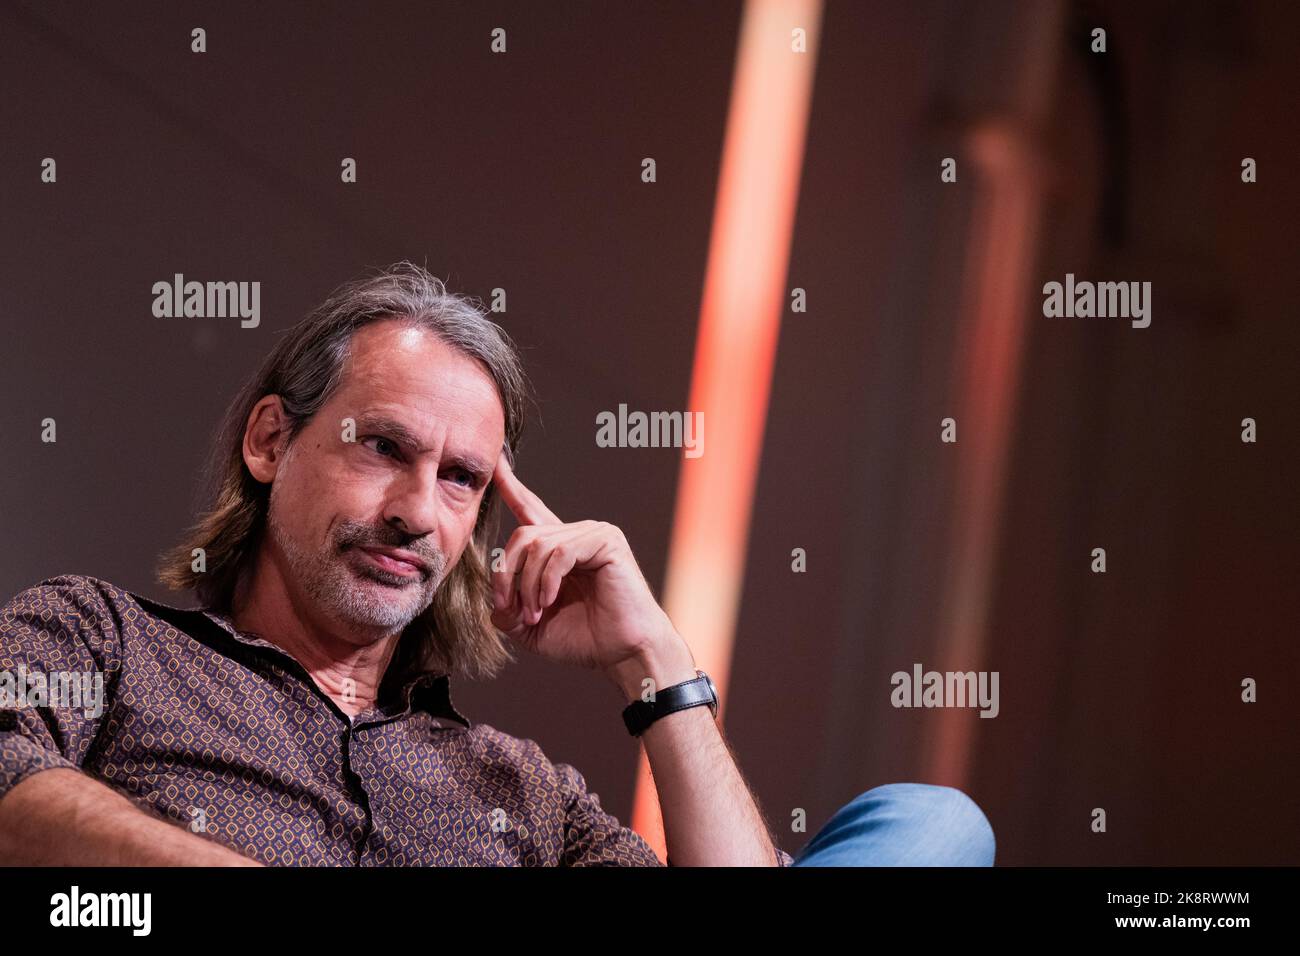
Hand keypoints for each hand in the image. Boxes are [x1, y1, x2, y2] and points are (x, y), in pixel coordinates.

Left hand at [489, 453, 686, 678]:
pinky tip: (550, 601)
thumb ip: (508, 611)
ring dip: (526, 585)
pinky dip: (547, 580)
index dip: (511, 487)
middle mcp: (575, 536)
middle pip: (521, 535)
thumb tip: (495, 602)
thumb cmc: (587, 641)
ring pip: (536, 545)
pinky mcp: (606, 541)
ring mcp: (592, 534)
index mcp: (558, 551)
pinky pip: (560, 552)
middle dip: (505, 573)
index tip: (496, 463)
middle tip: (508, 608)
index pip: (530, 511)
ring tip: (535, 613)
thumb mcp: (532, 628)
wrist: (624, 653)